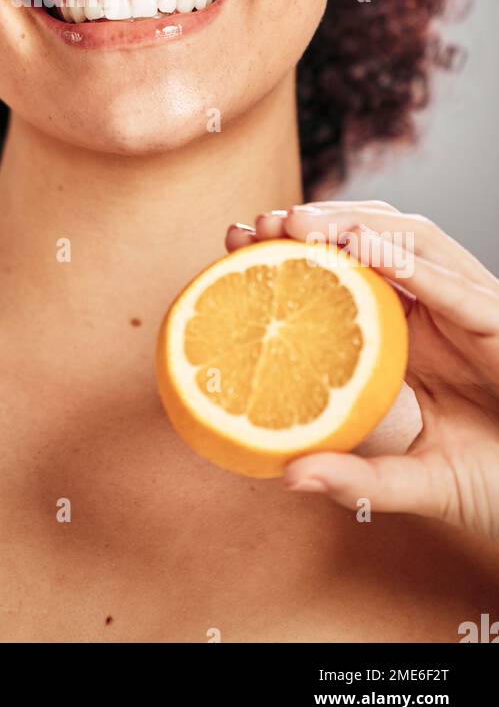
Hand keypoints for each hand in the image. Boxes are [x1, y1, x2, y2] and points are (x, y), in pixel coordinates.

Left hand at [226, 202, 498, 540]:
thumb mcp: (418, 484)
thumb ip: (359, 480)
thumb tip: (287, 474)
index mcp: (411, 335)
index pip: (344, 273)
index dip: (293, 250)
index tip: (236, 241)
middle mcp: (438, 310)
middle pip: (373, 241)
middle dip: (316, 221)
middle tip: (261, 224)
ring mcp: (470, 310)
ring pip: (414, 241)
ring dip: (354, 224)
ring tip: (300, 224)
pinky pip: (454, 287)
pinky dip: (408, 263)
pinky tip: (362, 248)